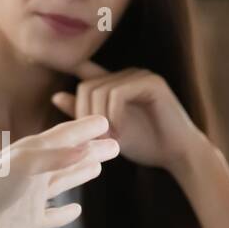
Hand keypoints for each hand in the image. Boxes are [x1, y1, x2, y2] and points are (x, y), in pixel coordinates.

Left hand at [0, 114, 119, 227]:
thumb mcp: (23, 166)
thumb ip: (56, 157)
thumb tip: (89, 149)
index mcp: (29, 154)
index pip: (62, 137)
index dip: (84, 129)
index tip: (106, 121)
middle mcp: (31, 174)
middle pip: (68, 158)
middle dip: (91, 150)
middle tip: (116, 144)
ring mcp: (31, 198)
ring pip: (62, 182)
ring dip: (80, 173)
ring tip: (99, 166)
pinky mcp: (29, 222)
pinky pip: (52, 216)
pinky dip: (65, 214)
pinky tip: (76, 210)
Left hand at [51, 60, 206, 176]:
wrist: (179, 154)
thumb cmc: (146, 144)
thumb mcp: (108, 131)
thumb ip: (84, 114)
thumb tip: (56, 96)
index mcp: (117, 82)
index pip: (85, 74)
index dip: (69, 73)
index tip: (50, 80)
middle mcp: (128, 74)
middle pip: (86, 86)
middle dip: (85, 116)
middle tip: (97, 141)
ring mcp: (140, 75)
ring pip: (99, 90)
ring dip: (100, 120)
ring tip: (110, 140)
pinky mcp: (151, 83)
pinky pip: (117, 94)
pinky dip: (114, 116)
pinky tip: (121, 132)